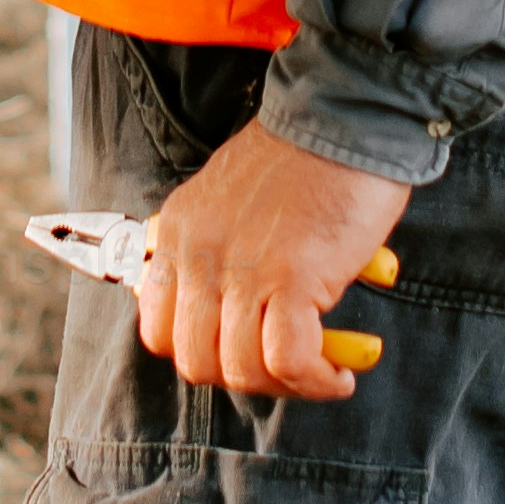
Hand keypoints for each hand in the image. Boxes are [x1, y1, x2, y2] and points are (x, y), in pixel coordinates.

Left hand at [138, 121, 413, 401]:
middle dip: (243, 377)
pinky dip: (316, 381)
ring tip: (319, 370)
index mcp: (177, 232)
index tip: (241, 350)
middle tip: (283, 365)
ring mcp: (243, 268)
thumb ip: (212, 249)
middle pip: (195, 360)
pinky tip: (339, 374)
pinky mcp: (293, 277)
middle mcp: (199, 254)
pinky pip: (290, 361)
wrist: (347, 117)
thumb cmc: (302, 158)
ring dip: (285, 385)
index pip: (157, 329)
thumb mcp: (226, 198)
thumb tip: (222, 311)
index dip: (201, 353)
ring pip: (241, 370)